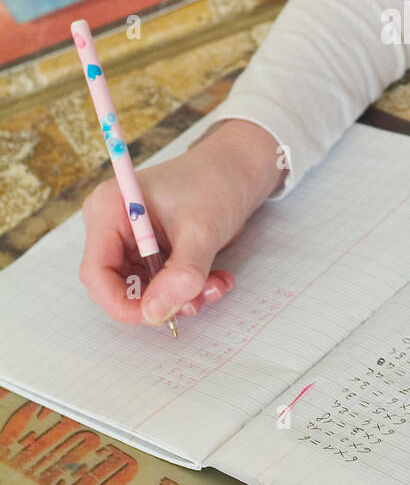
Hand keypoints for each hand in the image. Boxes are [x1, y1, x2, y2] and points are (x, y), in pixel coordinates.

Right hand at [78, 121, 282, 326]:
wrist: (239, 168)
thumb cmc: (216, 182)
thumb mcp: (202, 230)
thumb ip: (182, 273)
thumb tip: (155, 312)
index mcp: (109, 209)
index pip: (96, 273)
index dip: (121, 303)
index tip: (157, 316)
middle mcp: (112, 225)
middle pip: (118, 286)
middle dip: (160, 300)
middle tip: (198, 298)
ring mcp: (130, 239)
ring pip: (144, 290)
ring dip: (180, 297)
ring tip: (216, 284)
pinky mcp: (150, 249)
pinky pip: (161, 284)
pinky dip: (187, 289)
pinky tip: (216, 278)